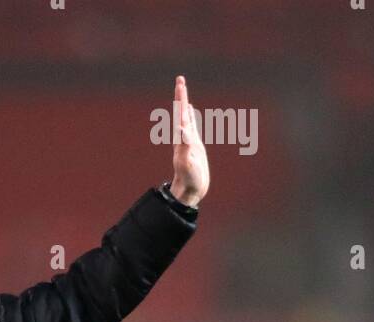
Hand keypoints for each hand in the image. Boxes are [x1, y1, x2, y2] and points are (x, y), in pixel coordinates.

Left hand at [170, 75, 209, 207]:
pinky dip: (190, 116)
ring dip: (184, 104)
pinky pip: (191, 126)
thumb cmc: (189, 178)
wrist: (190, 190)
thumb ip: (184, 144)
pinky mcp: (193, 145)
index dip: (180, 98)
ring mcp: (188, 140)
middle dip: (181, 95)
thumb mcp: (186, 161)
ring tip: (182, 91)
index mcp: (181, 138)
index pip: (180, 113)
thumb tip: (181, 127)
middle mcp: (183, 137)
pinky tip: (189, 111)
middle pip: (181, 112)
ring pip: (185, 117)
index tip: (180, 82)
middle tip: (180, 79)